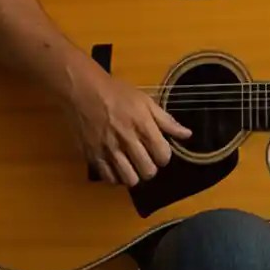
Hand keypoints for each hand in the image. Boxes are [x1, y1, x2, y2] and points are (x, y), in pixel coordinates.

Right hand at [62, 68, 191, 185]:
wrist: (83, 91)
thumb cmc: (117, 93)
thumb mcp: (145, 101)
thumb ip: (166, 121)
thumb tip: (187, 135)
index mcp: (143, 125)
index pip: (163, 155)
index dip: (164, 156)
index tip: (159, 151)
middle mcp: (127, 140)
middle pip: (148, 171)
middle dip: (151, 167)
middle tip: (146, 159)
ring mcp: (108, 150)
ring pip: (129, 179)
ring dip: (134, 175)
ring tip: (132, 166)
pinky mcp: (92, 156)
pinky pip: (109, 178)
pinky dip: (116, 176)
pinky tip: (117, 167)